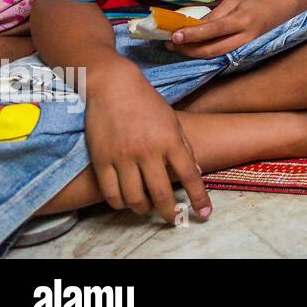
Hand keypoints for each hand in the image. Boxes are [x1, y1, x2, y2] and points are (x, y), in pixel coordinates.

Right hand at [85, 63, 211, 223]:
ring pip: (134, 199)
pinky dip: (120, 204)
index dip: (198, 198)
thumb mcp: (173, 121)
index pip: (190, 176)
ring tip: (147, 208)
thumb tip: (196, 172)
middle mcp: (148, 151)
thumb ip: (184, 147)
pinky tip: (126, 202)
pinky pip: (110, 193)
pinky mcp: (102, 160)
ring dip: (143, 209)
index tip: (205, 214)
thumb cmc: (147, 103)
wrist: (113, 86)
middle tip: (173, 220)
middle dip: (169, 213)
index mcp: (170, 141)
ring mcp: (123, 157)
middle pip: (161, 194)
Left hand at [167, 0, 297, 58]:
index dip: (193, 34)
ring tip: (177, 47)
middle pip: (212, 50)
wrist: (284, 11)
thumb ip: (215, 15)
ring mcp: (246, 47)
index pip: (213, 30)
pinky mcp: (245, 52)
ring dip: (194, 53)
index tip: (174, 35)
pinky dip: (204, 53)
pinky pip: (221, 56)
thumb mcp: (235, 1)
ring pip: (215, 56)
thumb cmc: (258, 2)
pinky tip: (193, 49)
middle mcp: (245, 37)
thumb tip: (193, 27)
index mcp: (242, 20)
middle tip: (170, 43)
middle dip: (188, 49)